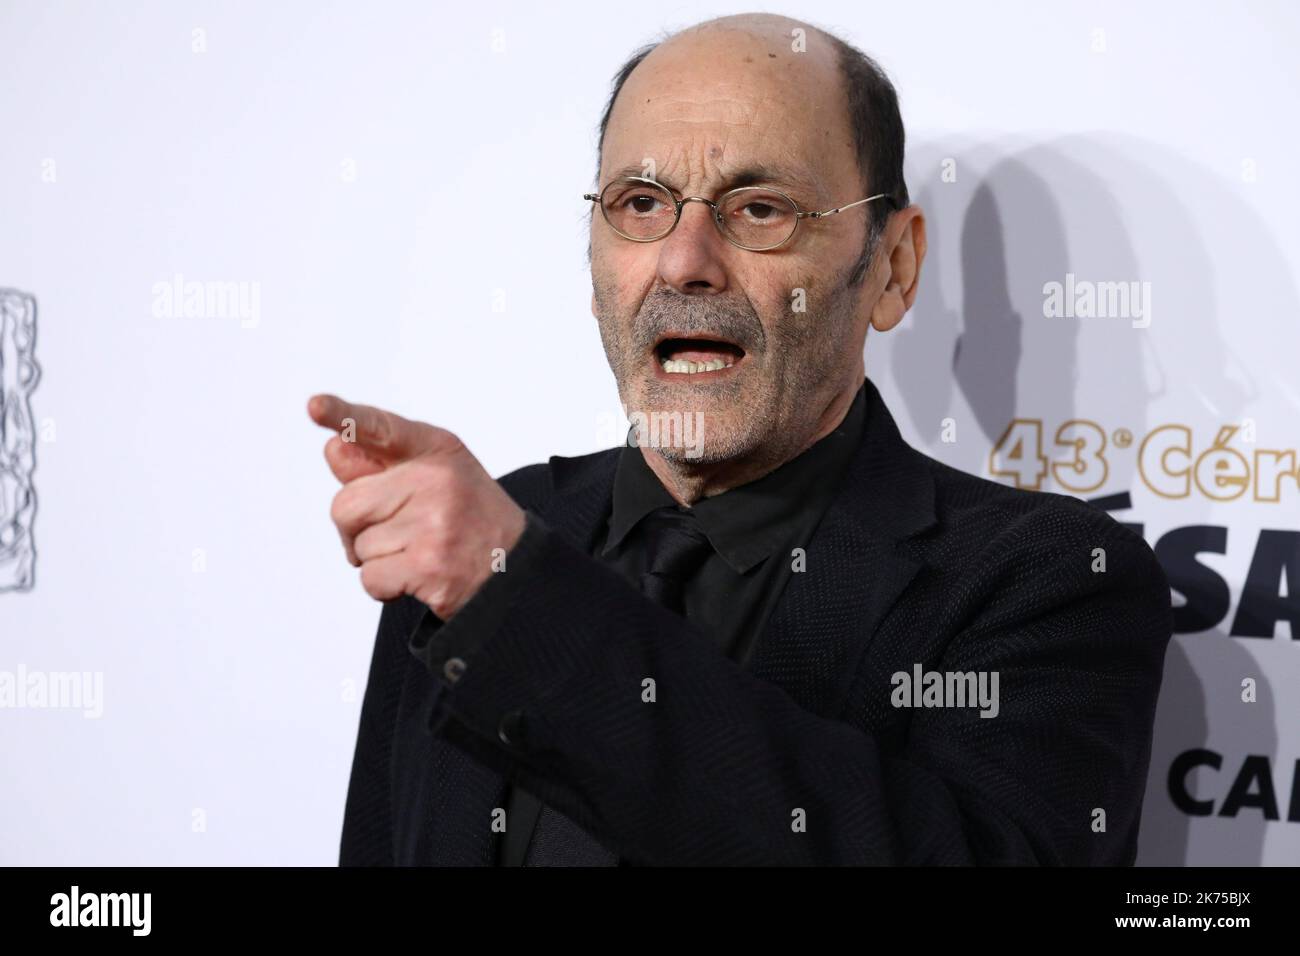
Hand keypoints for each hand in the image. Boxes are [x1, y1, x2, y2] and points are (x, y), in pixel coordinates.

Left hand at [307, 393, 525, 619]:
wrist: (515, 568)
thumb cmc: (471, 518)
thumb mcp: (439, 475)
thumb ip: (383, 463)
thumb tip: (335, 449)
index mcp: (435, 451)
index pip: (380, 428)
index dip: (343, 416)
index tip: (315, 406)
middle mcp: (435, 480)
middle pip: (346, 504)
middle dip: (357, 528)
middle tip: (396, 533)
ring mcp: (433, 523)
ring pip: (358, 546)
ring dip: (378, 559)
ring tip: (419, 552)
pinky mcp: (429, 566)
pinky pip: (370, 578)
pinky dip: (386, 586)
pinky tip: (417, 577)